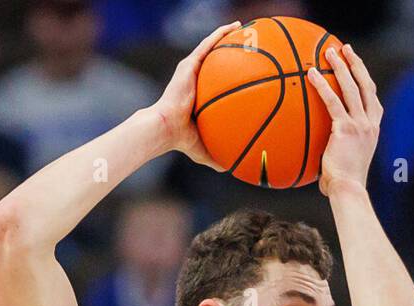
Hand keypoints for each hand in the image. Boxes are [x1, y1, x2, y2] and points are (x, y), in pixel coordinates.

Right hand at [148, 21, 239, 168]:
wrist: (165, 128)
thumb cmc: (181, 140)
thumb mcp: (203, 148)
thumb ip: (216, 155)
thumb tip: (230, 170)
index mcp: (198, 95)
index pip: (215, 81)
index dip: (228, 72)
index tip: (244, 68)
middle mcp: (194, 79)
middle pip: (215, 59)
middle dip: (230, 48)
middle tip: (248, 42)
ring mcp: (190, 70)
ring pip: (211, 46)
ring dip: (226, 35)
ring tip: (243, 26)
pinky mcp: (189, 65)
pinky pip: (207, 45)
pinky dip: (220, 35)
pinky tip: (234, 27)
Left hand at [307, 44, 381, 196]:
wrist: (348, 189)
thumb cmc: (343, 183)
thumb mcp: (343, 160)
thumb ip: (336, 149)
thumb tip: (318, 151)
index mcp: (373, 129)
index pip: (371, 98)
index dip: (365, 79)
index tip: (357, 66)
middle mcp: (370, 123)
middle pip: (364, 85)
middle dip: (355, 64)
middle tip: (344, 49)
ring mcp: (360, 124)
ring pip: (351, 88)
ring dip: (341, 66)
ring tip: (329, 51)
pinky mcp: (346, 128)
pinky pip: (332, 102)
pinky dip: (322, 86)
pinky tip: (311, 74)